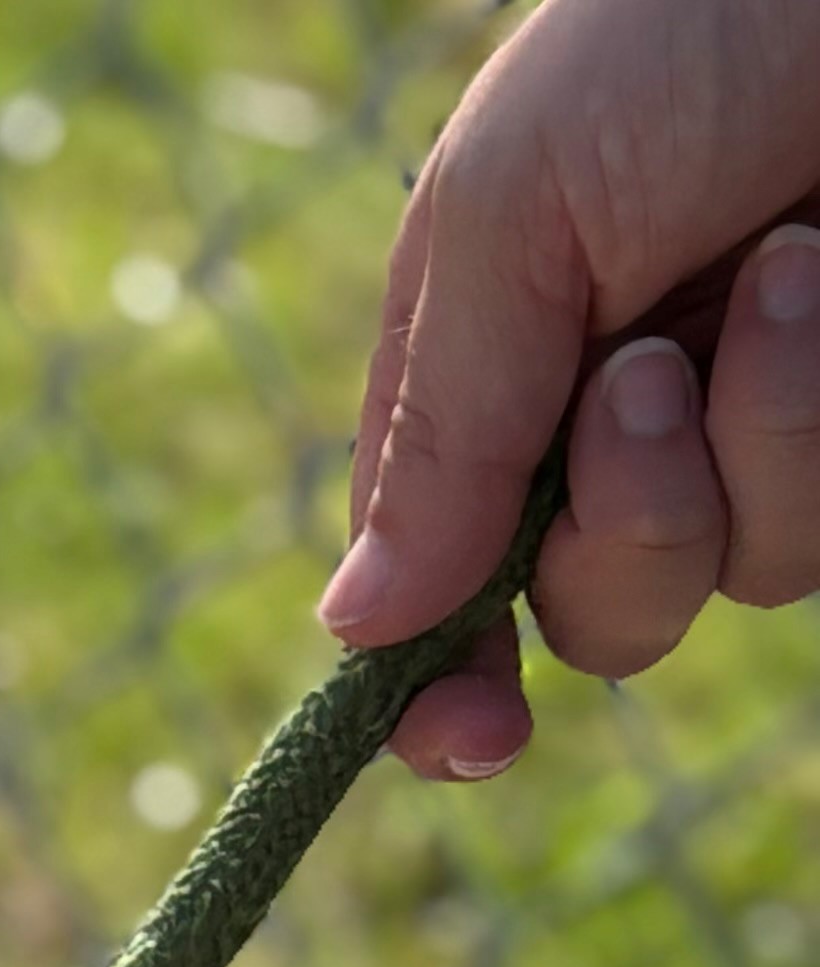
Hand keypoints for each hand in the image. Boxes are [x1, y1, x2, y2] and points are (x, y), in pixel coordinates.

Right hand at [318, 0, 819, 776]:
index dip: (442, 690)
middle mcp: (614, 425)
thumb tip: (354, 631)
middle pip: (596, 617)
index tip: (477, 732)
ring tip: (783, 268)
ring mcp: (749, 425)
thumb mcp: (509, 216)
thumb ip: (436, 435)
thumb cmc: (677, 33)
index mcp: (490, 385)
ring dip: (749, 440)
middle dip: (622, 526)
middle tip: (644, 376)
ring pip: (734, 574)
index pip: (437, 598)